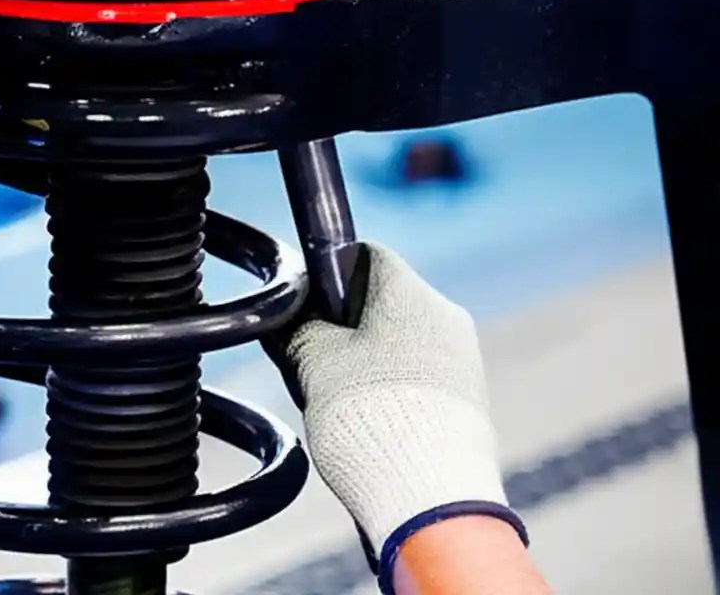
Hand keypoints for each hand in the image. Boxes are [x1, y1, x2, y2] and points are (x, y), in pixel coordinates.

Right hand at [279, 244, 524, 568]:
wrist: (426, 494)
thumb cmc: (367, 418)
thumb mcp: (312, 362)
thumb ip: (296, 328)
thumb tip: (281, 315)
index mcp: (410, 293)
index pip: (365, 254)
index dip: (328, 273)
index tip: (304, 304)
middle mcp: (445, 316)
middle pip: (384, 300)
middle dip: (345, 324)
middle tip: (313, 360)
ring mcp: (462, 358)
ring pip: (401, 340)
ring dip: (366, 360)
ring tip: (338, 400)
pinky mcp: (467, 398)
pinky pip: (420, 375)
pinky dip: (390, 388)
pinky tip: (368, 421)